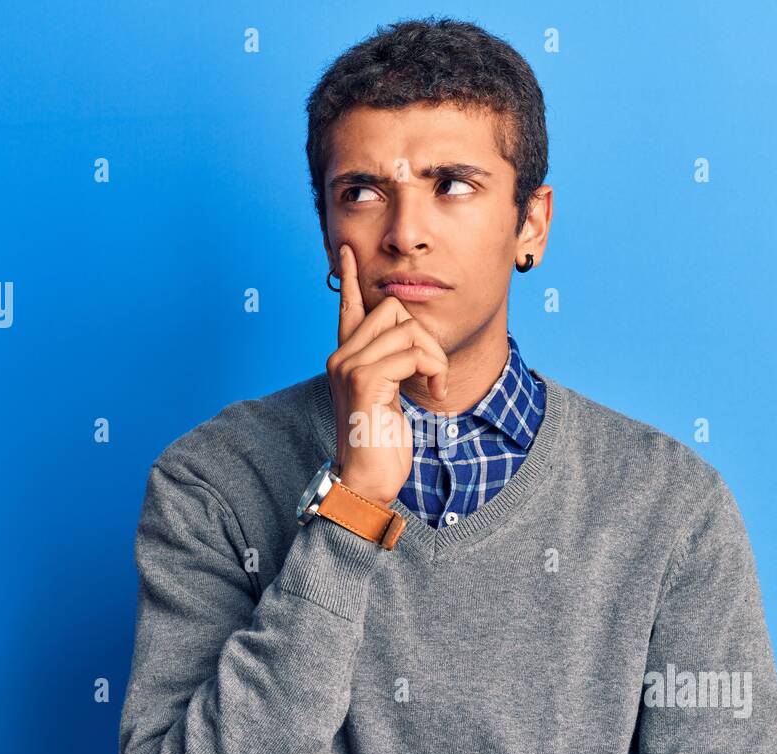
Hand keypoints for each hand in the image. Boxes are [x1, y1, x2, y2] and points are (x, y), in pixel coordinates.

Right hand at [325, 243, 449, 506]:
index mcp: (346, 357)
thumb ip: (391, 365)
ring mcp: (349, 366)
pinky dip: (432, 370)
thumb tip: (409, 339)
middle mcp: (341, 356)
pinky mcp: (364, 380)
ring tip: (434, 384)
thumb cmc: (380, 443)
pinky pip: (411, 353)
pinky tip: (433, 391)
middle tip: (434, 371)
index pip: (347, 307)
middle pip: (393, 309)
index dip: (351, 278)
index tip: (345, 250)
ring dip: (434, 357)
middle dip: (426, 336)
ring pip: (407, 329)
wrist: (367, 480)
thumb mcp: (388, 395)